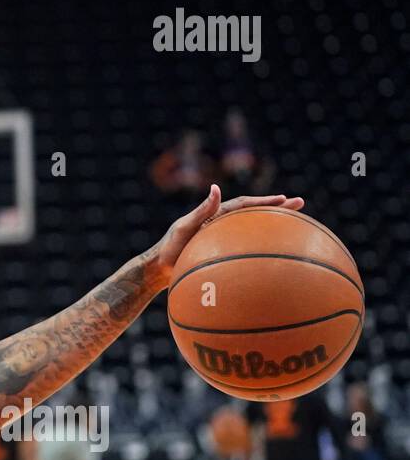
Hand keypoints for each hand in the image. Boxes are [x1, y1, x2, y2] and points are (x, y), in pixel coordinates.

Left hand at [150, 184, 303, 287]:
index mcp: (215, 216)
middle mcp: (221, 226)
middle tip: (301, 204)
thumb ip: (200, 211)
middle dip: (277, 209)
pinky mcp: (222, 255)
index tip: (286, 199)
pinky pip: (245, 252)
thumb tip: (216, 188)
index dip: (265, 202)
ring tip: (297, 228)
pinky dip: (260, 253)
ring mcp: (222, 240)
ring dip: (272, 229)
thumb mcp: (184, 229)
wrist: (158, 271)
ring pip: (252, 232)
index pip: (244, 205)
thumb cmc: (169, 250)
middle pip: (254, 215)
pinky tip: (274, 263)